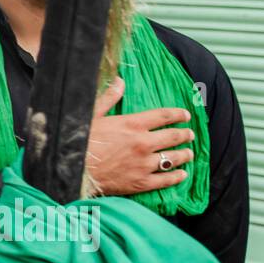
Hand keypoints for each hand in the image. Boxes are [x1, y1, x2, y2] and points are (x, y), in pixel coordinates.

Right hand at [84, 77, 194, 196]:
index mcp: (132, 124)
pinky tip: (182, 175)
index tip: (186, 115)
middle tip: (190, 135)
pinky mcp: (141, 182)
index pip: (163, 116)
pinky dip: (176, 177)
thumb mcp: (93, 115)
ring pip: (173, 158)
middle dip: (184, 135)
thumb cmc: (80, 141)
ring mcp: (144, 164)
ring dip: (184, 155)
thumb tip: (119, 81)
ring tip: (189, 154)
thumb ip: (109, 98)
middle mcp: (143, 143)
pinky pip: (165, 179)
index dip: (178, 114)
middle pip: (172, 137)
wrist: (73, 170)